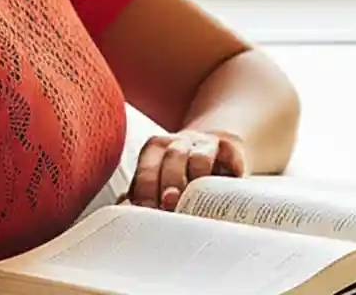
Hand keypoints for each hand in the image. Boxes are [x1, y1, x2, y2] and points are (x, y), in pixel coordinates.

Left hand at [127, 130, 247, 210]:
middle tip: (170, 204)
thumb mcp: (158, 179)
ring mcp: (206, 143)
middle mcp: (179, 142)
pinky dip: (229, 172)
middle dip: (170, 183)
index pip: (147, 168)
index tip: (148, 213)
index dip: (146, 191)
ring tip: (196, 200)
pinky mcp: (230, 147)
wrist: (213, 150)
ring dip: (197, 178)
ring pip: (200, 157)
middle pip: (172, 158)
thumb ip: (142, 194)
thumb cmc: (180, 172)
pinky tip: (225, 189)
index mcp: (155, 149)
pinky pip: (230, 156)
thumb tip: (125, 214)